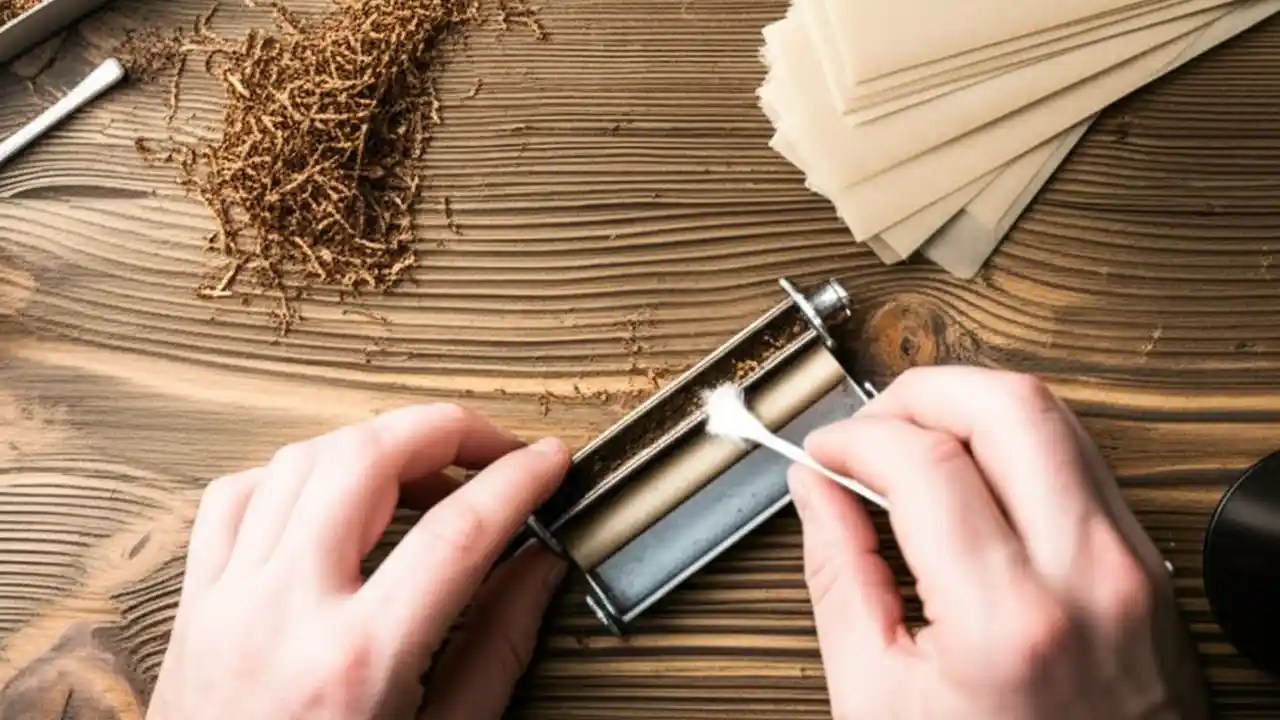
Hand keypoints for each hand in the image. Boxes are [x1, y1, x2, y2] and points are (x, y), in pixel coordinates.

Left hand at [148, 404, 570, 719]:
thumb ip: (495, 649)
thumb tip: (537, 566)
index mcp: (358, 663)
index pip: (458, 531)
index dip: (517, 480)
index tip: (549, 462)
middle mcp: (285, 616)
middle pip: (368, 460)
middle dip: (445, 431)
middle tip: (492, 448)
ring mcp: (229, 602)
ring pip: (301, 459)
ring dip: (375, 444)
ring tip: (425, 472)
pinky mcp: (197, 604)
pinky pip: (238, 494)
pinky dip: (295, 473)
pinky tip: (336, 496)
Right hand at [789, 366, 1207, 719]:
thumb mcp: (879, 699)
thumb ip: (839, 578)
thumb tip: (817, 491)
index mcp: (1006, 620)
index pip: (924, 460)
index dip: (856, 438)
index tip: (825, 452)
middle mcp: (1087, 577)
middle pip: (1007, 406)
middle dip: (920, 392)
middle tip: (870, 428)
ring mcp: (1131, 567)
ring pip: (1055, 416)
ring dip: (969, 407)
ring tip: (913, 445)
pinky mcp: (1148, 567)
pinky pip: (1080, 459)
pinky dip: (1013, 442)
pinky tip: (967, 474)